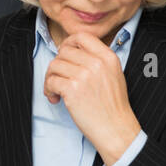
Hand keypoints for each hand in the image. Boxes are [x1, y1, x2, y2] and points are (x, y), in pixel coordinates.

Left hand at [43, 32, 142, 165]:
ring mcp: (84, 75)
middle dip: (57, 64)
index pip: (82, 36)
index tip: (64, 55)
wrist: (116, 129)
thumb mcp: (113, 75)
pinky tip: (56, 99)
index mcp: (108, 57)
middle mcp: (96, 63)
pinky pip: (51, 81)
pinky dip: (49, 90)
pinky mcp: (72, 89)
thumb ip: (96, 60)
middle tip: (59, 78)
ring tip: (56, 91)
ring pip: (54, 65)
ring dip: (50, 78)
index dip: (68, 43)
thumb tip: (69, 52)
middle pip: (64, 51)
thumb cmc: (112, 106)